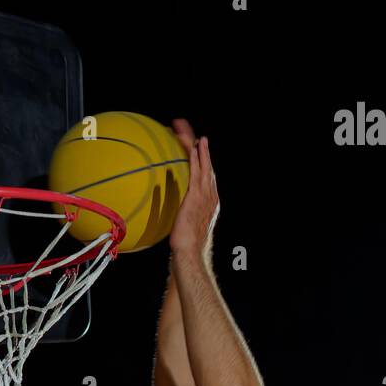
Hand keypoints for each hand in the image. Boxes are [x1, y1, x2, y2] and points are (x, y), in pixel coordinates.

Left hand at [168, 118, 219, 257]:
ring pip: (204, 166)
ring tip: (197, 135)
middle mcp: (211, 195)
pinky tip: (193, 147)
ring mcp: (205, 194)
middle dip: (204, 151)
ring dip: (199, 149)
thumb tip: (174, 209)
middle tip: (200, 136)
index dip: (204, 163)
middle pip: (208, 167)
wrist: (190, 250)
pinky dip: (196, 158)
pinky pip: (196, 172)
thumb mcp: (186, 223)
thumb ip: (183, 212)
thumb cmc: (186, 242)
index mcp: (210, 201)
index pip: (207, 177)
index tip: (200, 152)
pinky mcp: (196, 195)